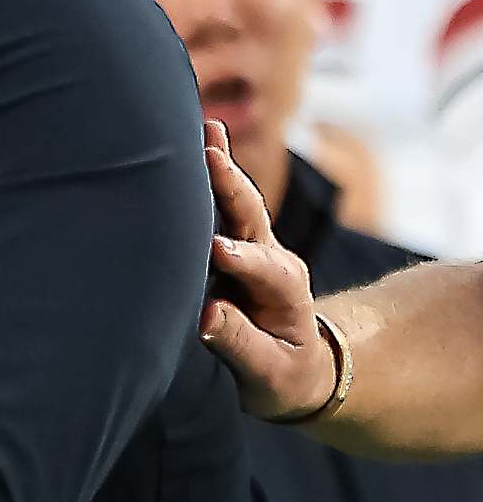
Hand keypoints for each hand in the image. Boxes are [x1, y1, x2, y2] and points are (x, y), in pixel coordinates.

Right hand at [201, 121, 333, 418]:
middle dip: (230, 187)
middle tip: (210, 156)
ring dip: (221, 164)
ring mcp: (255, 246)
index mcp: (284, 294)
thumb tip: (206, 316)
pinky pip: (223, 201)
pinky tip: (203, 132)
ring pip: (238, 200)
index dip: (240, 259)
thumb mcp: (268, 375)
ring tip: (207, 125)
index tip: (215, 249)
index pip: (263, 271)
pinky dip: (213, 167)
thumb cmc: (280, 376)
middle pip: (252, 217)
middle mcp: (272, 259)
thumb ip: (239, 345)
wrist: (299, 365)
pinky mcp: (236, 240)